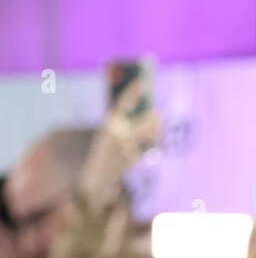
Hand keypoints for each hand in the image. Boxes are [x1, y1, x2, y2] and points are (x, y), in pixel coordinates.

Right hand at [78, 79, 161, 214]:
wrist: (95, 177)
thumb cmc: (105, 150)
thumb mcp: (109, 133)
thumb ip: (124, 122)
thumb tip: (149, 111)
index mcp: (109, 124)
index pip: (123, 103)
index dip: (133, 91)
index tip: (143, 80)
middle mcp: (118, 133)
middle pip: (147, 119)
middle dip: (155, 117)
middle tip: (158, 114)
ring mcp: (127, 146)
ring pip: (151, 133)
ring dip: (155, 130)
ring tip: (155, 128)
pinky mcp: (134, 157)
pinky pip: (147, 147)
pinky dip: (147, 147)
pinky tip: (143, 148)